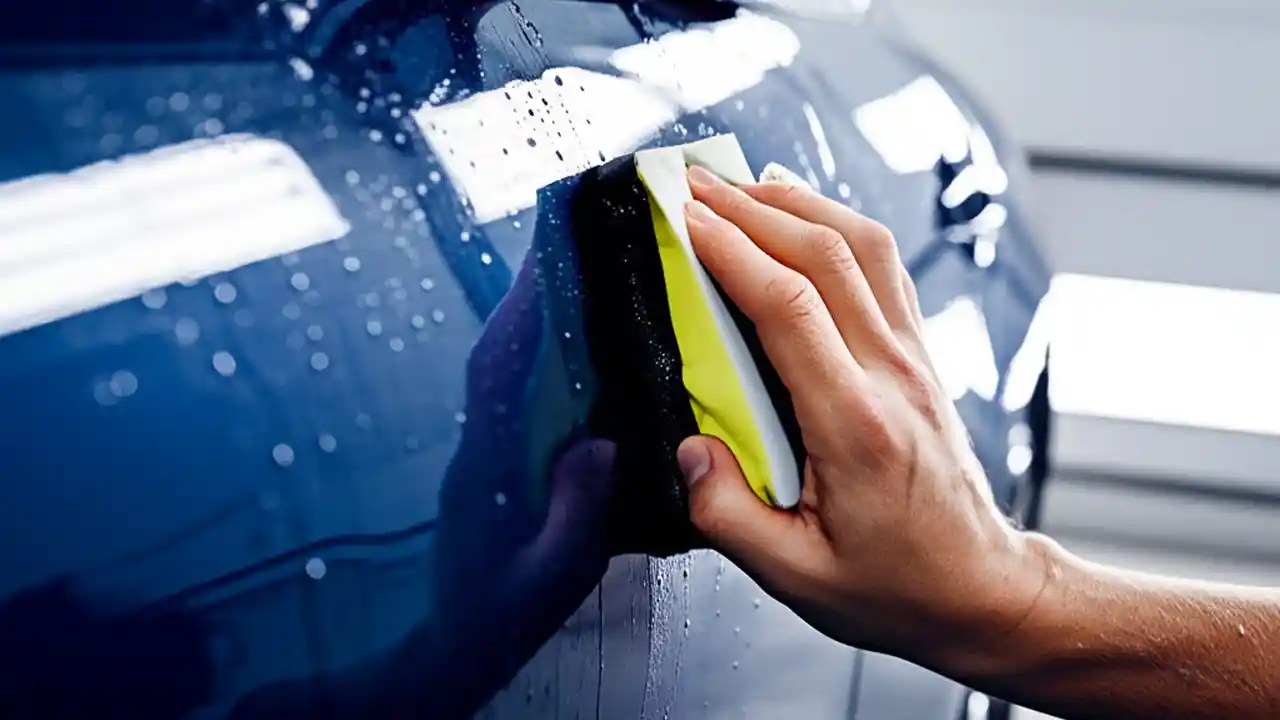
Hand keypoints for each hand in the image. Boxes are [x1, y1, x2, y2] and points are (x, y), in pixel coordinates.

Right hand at [678, 166, 1051, 669]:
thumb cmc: (895, 585)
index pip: (789, 306)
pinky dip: (838, 224)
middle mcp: (890, 376)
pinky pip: (883, 268)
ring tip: (740, 182)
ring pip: (861, 246)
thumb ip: (728, 514)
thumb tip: (690, 449)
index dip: (731, 251)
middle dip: (751, 207)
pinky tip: (805, 214)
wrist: (980, 588)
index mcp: (854, 425)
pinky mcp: (918, 357)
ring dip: (797, 203)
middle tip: (692, 182)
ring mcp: (912, 359)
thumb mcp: (795, 576)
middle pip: (825, 254)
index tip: (682, 219)